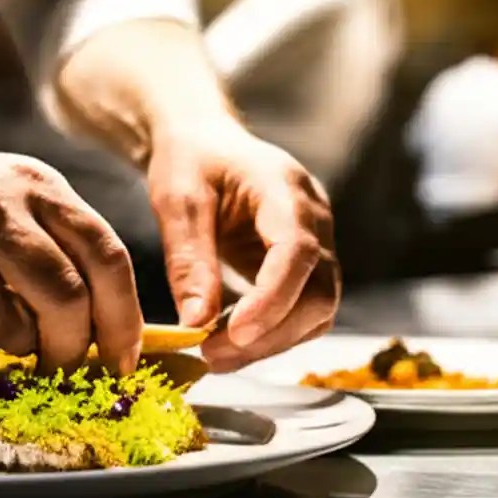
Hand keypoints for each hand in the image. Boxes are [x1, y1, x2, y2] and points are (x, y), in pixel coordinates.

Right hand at [0, 142, 142, 372]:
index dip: (125, 315)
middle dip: (83, 345)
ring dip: (29, 347)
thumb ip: (53, 246)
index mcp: (39, 185)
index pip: (109, 256)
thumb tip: (100, 321)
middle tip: (76, 367)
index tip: (126, 353)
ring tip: (8, 331)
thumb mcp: (4, 197)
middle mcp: (7, 207)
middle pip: (76, 295)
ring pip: (28, 323)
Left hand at [148, 120, 340, 371]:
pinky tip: (231, 342)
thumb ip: (189, 259)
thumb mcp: (177, 200)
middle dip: (271, 332)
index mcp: (285, 189)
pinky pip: (305, 311)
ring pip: (318, 310)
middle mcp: (315, 217)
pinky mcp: (307, 265)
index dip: (273, 298)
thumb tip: (195, 323)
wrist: (207, 141)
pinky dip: (273, 334)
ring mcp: (318, 242)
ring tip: (216, 356)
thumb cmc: (191, 160)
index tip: (233, 333)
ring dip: (272, 341)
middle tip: (213, 355)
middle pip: (319, 291)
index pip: (298, 250)